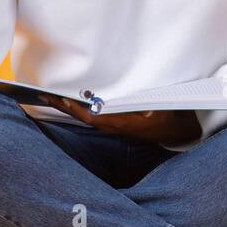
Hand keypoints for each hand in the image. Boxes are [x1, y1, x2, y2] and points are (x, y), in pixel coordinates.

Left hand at [38, 93, 201, 144]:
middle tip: (42, 95)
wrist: (184, 130)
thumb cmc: (174, 114)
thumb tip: (143, 116)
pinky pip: (93, 118)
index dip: (76, 109)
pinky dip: (79, 110)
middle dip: (63, 107)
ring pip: (87, 118)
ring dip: (69, 108)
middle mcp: (118, 126)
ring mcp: (117, 126)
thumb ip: (153, 112)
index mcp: (126, 123)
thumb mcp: (167, 110)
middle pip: (84, 118)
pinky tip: (70, 103)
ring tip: (50, 97)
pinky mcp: (118, 124)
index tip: (60, 99)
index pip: (94, 117)